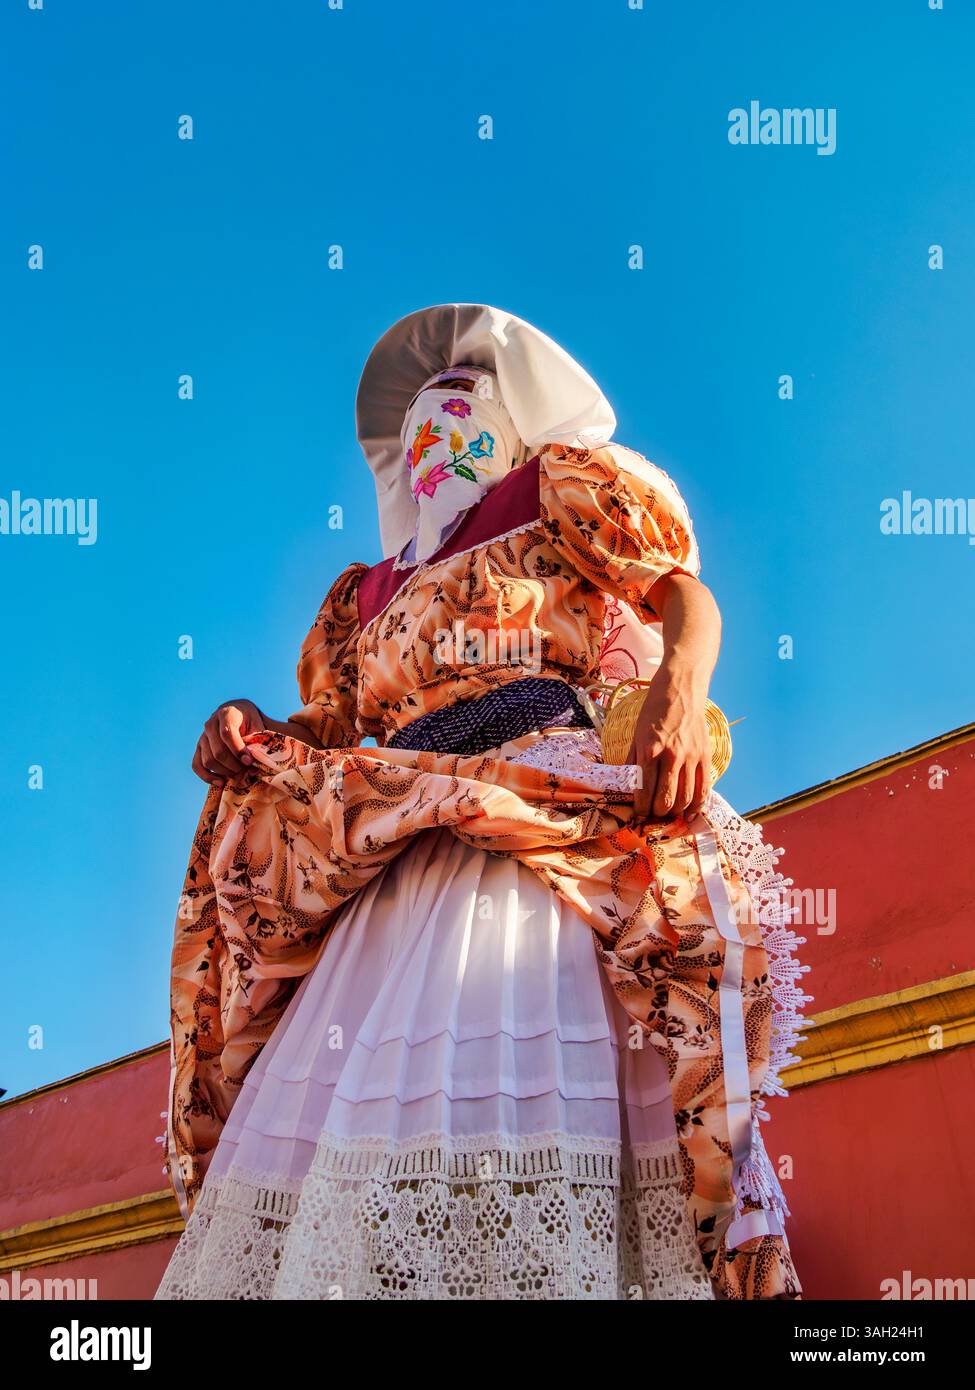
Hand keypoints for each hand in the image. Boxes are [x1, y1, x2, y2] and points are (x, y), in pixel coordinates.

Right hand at [192, 698, 265, 784]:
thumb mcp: (257, 725)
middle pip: (218, 751)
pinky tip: (221, 782)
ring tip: (240, 775)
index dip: (238, 750)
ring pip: (209, 760)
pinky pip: (197, 765)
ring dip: (225, 772)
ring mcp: (203, 737)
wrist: (238, 714)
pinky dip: (207, 777)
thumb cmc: (250, 722)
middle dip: (234, 766)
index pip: (227, 734)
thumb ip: (257, 742)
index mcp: (227, 714)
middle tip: (248, 771)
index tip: (249, 762)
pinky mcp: (199, 748)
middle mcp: (211, 724)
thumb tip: (255, 763)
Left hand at [627, 675, 711, 825]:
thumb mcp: (636, 735)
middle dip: (657, 815)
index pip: (644, 790)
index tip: (638, 815)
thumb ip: (632, 762)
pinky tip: (690, 812)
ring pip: (686, 798)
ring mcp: (691, 756)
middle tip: (653, 817)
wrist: (680, 690)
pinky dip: (697, 805)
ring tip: (669, 814)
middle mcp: (671, 755)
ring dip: (676, 812)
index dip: (641, 809)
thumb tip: (628, 787)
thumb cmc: (654, 711)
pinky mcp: (705, 756)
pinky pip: (704, 788)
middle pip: (666, 800)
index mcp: (649, 750)